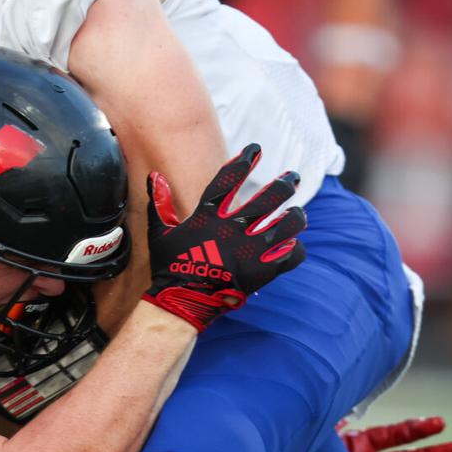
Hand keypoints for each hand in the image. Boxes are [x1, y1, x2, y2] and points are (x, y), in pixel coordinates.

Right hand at [141, 144, 305, 331]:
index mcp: (209, 216)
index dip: (243, 161)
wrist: (182, 302)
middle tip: (293, 177)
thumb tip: (154, 176)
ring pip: (287, 225)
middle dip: (284, 184)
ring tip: (297, 212)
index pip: (228, 179)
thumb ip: (160, 203)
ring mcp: (250, 250)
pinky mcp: (263, 271)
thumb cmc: (169, 267)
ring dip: (295, 216)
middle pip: (268, 198)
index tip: (255, 149)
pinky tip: (293, 244)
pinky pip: (290, 256)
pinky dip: (294, 249)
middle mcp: (233, 229)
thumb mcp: (160, 232)